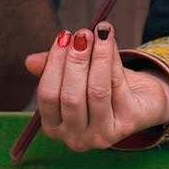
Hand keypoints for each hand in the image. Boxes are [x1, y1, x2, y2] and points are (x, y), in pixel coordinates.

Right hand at [26, 22, 168, 150]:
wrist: (139, 99)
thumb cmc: (98, 85)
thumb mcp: (73, 75)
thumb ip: (52, 68)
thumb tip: (30, 60)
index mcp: (54, 127)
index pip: (47, 96)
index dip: (54, 64)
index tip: (63, 36)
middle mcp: (76, 138)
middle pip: (71, 97)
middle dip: (76, 60)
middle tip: (83, 32)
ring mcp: (102, 135)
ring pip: (97, 92)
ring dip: (98, 57)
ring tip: (100, 31)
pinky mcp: (127, 125)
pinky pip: (118, 87)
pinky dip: (114, 60)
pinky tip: (111, 42)